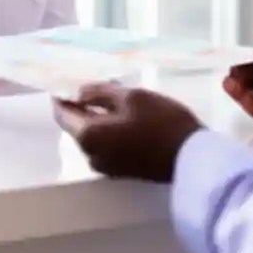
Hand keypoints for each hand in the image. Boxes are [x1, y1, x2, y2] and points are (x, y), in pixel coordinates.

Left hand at [52, 83, 203, 182]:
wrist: (191, 157)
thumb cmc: (160, 122)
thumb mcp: (131, 97)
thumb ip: (99, 93)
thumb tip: (79, 94)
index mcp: (88, 136)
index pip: (62, 114)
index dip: (62, 97)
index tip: (67, 82)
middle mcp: (90, 155)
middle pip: (76, 126)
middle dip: (82, 106)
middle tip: (96, 86)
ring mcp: (105, 166)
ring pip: (92, 136)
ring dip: (97, 118)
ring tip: (113, 98)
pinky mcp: (120, 170)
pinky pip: (105, 145)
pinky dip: (108, 130)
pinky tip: (123, 117)